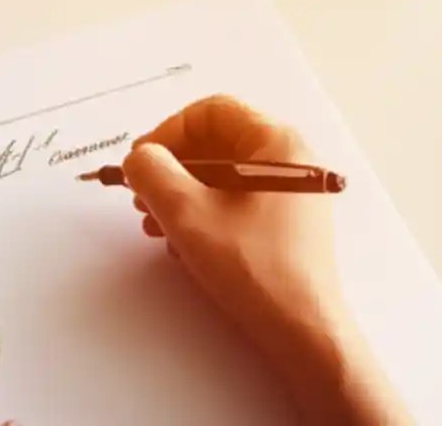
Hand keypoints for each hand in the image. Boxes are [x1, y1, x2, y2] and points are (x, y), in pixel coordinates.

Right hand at [123, 95, 409, 425]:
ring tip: (155, 223)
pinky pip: (235, 201)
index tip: (142, 162)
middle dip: (171, 167)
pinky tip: (181, 242)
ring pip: (222, 175)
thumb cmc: (253, 268)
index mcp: (277, 145)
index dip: (168, 131)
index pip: (212, 112)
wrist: (301, 331)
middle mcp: (290, 160)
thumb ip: (153, 174)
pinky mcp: (285, 223)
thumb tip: (140, 158)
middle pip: (216, 143)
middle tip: (143, 195)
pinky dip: (202, 213)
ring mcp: (290, 193)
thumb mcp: (187, 214)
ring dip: (181, 193)